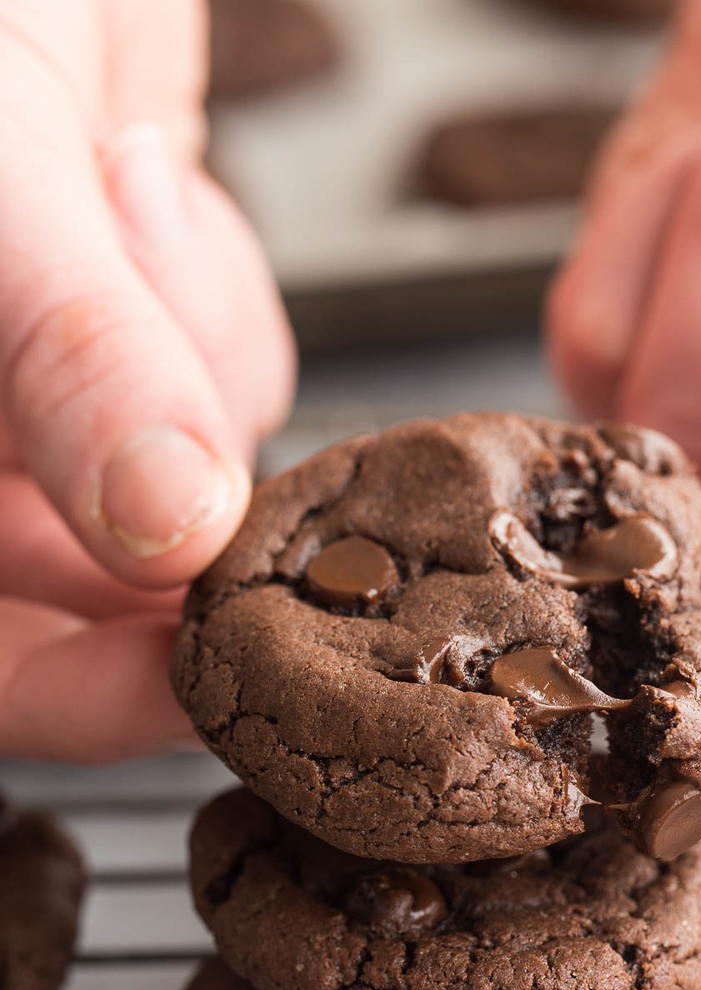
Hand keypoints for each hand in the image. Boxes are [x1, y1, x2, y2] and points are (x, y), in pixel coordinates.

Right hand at [0, 0, 293, 760]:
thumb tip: (172, 520)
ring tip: (112, 189)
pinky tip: (139, 181)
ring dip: (193, 361)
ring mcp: (47, 395)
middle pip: (99, 596)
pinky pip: (226, 380)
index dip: (90, 697)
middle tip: (254, 485)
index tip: (202, 665)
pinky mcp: (132, 324)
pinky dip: (217, 299)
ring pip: (192, 487)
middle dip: (189, 526)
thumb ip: (72, 354)